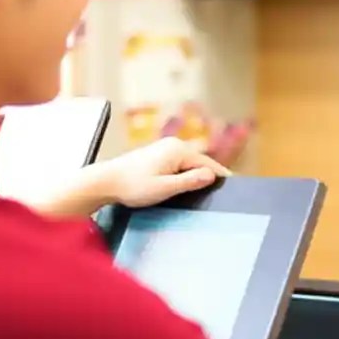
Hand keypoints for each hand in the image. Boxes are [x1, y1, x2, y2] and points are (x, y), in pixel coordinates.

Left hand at [97, 137, 231, 207]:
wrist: (105, 182)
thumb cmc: (132, 186)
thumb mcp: (164, 188)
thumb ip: (189, 181)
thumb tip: (210, 176)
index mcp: (177, 150)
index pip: (208, 165)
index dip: (221, 177)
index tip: (233, 185)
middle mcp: (173, 145)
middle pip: (200, 163)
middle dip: (208, 177)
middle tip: (221, 193)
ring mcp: (164, 149)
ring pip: (189, 165)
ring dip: (195, 177)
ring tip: (206, 192)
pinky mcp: (157, 156)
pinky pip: (179, 166)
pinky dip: (184, 176)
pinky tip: (185, 187)